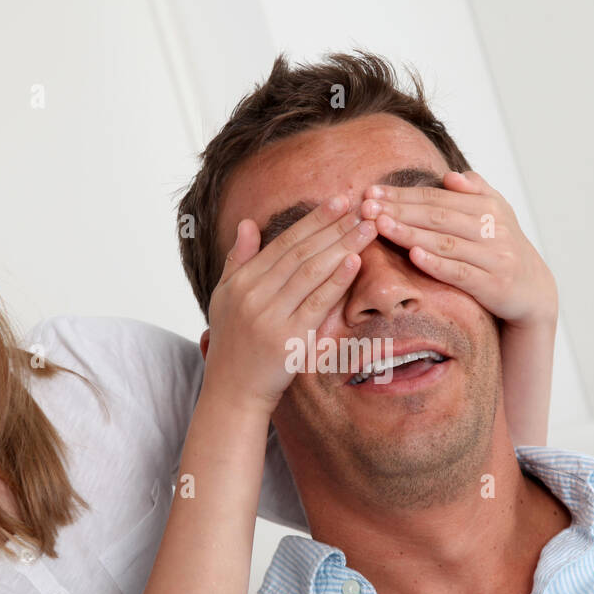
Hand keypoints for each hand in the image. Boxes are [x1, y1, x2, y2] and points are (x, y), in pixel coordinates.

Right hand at [203, 195, 375, 412]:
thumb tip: (248, 223)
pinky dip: (336, 280)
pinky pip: (317, 303)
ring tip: (367, 227)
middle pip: (300, 252)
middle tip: (362, 206)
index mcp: (241, 281)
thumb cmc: (234, 344)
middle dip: (334, 226)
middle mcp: (253, 294)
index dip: (313, 220)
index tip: (338, 202)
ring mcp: (270, 316)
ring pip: (311, 272)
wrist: (233, 392)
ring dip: (342, 246)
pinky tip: (354, 261)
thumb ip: (238, 260)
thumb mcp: (225, 298)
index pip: (283, 243)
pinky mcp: (288, 339)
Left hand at [360, 170, 556, 329]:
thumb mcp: (497, 214)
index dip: (402, 194)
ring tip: (380, 226)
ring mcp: (493, 257)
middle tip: (366, 207)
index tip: (371, 192)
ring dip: (410, 232)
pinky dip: (436, 263)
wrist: (534, 290)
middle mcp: (493, 228)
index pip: (437, 197)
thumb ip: (475, 191)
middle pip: (437, 216)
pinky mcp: (492, 285)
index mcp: (489, 207)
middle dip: (399, 210)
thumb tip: (450, 175)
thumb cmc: (503, 249)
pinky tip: (413, 255)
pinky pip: (460, 272)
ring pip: (445, 242)